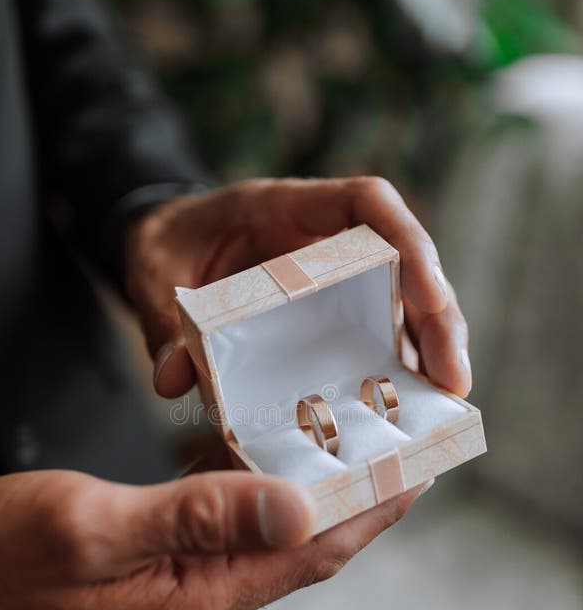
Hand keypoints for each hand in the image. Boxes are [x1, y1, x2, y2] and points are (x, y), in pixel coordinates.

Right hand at [0, 469, 428, 609]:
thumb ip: (194, 517)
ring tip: (357, 440)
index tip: (419, 469)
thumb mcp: (93, 525)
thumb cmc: (2, 551)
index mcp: (194, 598)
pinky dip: (263, 484)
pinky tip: (271, 449)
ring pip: (272, 532)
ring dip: (317, 489)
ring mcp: (180, 579)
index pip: (310, 555)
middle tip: (405, 447)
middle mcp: (200, 596)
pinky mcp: (160, 557)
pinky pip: (231, 520)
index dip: (371, 512)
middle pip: (304, 547)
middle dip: (361, 500)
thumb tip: (295, 506)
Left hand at [126, 177, 470, 398]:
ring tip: (447, 399)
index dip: (408, 242)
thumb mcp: (155, 274)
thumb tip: (175, 379)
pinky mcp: (330, 311)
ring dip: (429, 348)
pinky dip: (396, 367)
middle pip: (404, 262)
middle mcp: (323, 238)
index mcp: (286, 206)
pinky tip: (409, 405)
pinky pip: (375, 333)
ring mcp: (333, 276)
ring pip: (401, 303)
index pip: (367, 204)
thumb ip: (165, 320)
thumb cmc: (165, 245)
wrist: (161, 246)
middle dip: (438, 316)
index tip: (431, 294)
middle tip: (454, 377)